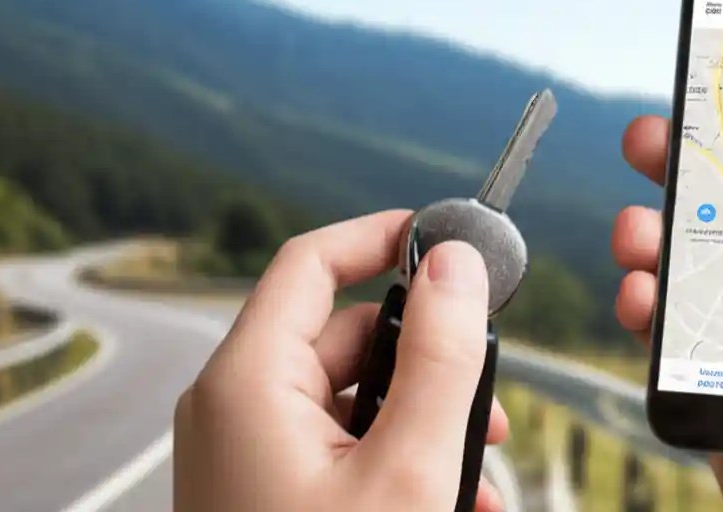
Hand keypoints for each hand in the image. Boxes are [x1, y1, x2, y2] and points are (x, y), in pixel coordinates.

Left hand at [174, 211, 507, 511]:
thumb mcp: (406, 469)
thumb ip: (438, 360)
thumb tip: (455, 266)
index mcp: (246, 384)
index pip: (311, 262)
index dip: (383, 237)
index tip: (447, 238)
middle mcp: (234, 409)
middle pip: (344, 336)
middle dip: (427, 362)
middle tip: (488, 403)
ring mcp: (245, 452)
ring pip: (351, 396)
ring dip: (422, 420)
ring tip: (477, 473)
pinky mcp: (262, 487)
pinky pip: (337, 444)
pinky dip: (394, 457)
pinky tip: (448, 497)